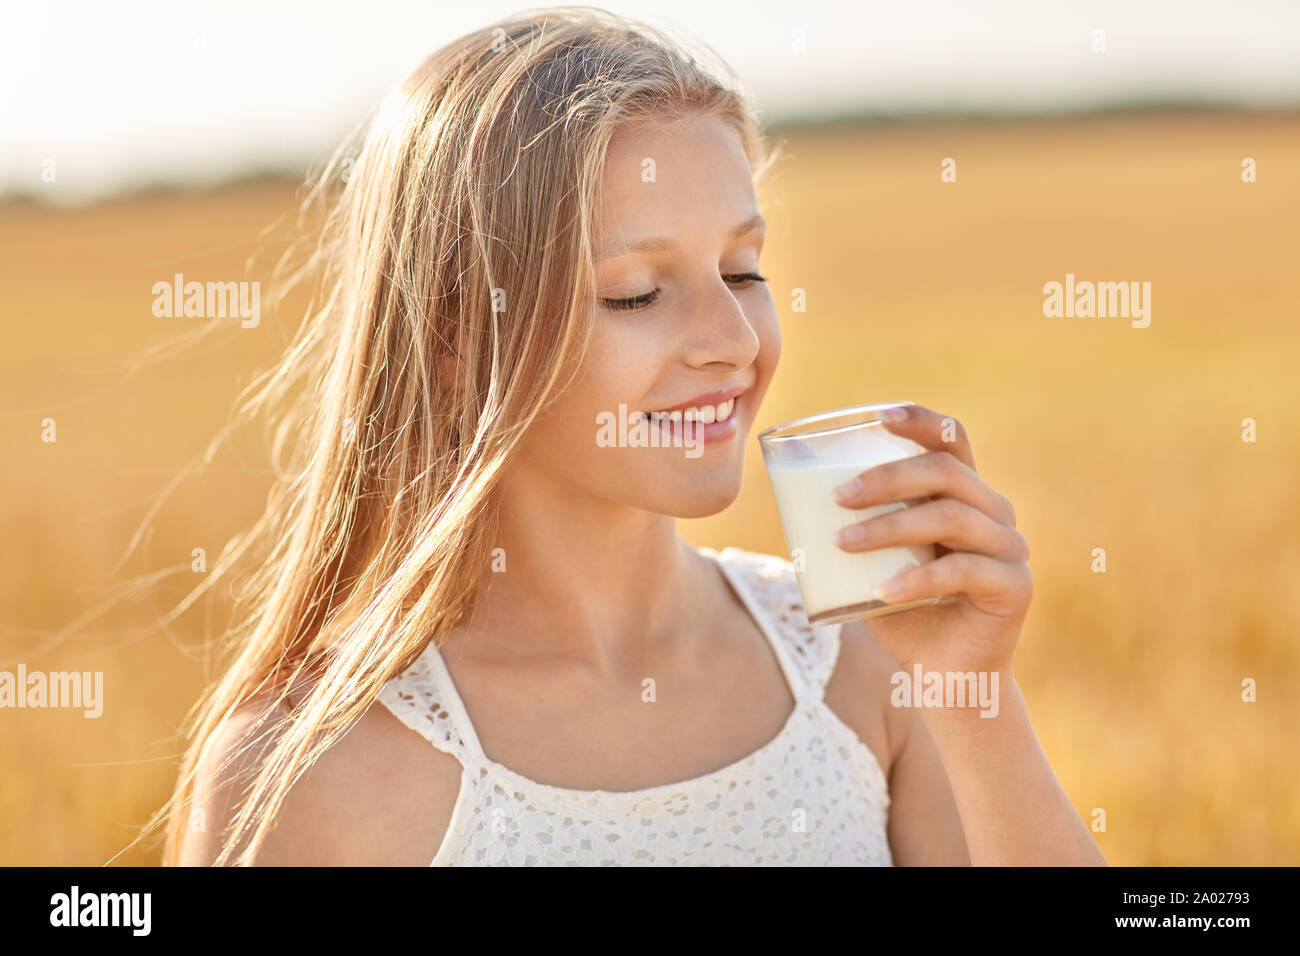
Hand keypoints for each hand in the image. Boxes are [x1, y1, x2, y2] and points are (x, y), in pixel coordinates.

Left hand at [831, 403, 1031, 678]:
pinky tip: (881, 593)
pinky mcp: (1015, 586)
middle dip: (887, 478)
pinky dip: (916, 579)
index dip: (919, 421)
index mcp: (965, 494)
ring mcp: (1011, 547)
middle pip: (946, 472)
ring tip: (844, 542)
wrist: (943, 675)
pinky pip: (963, 572)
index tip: (879, 417)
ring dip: (890, 527)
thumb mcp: (874, 562)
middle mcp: (995, 512)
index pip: (951, 440)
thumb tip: (788, 500)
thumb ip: (854, 529)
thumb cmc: (903, 611)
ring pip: (951, 517)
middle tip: (837, 497)